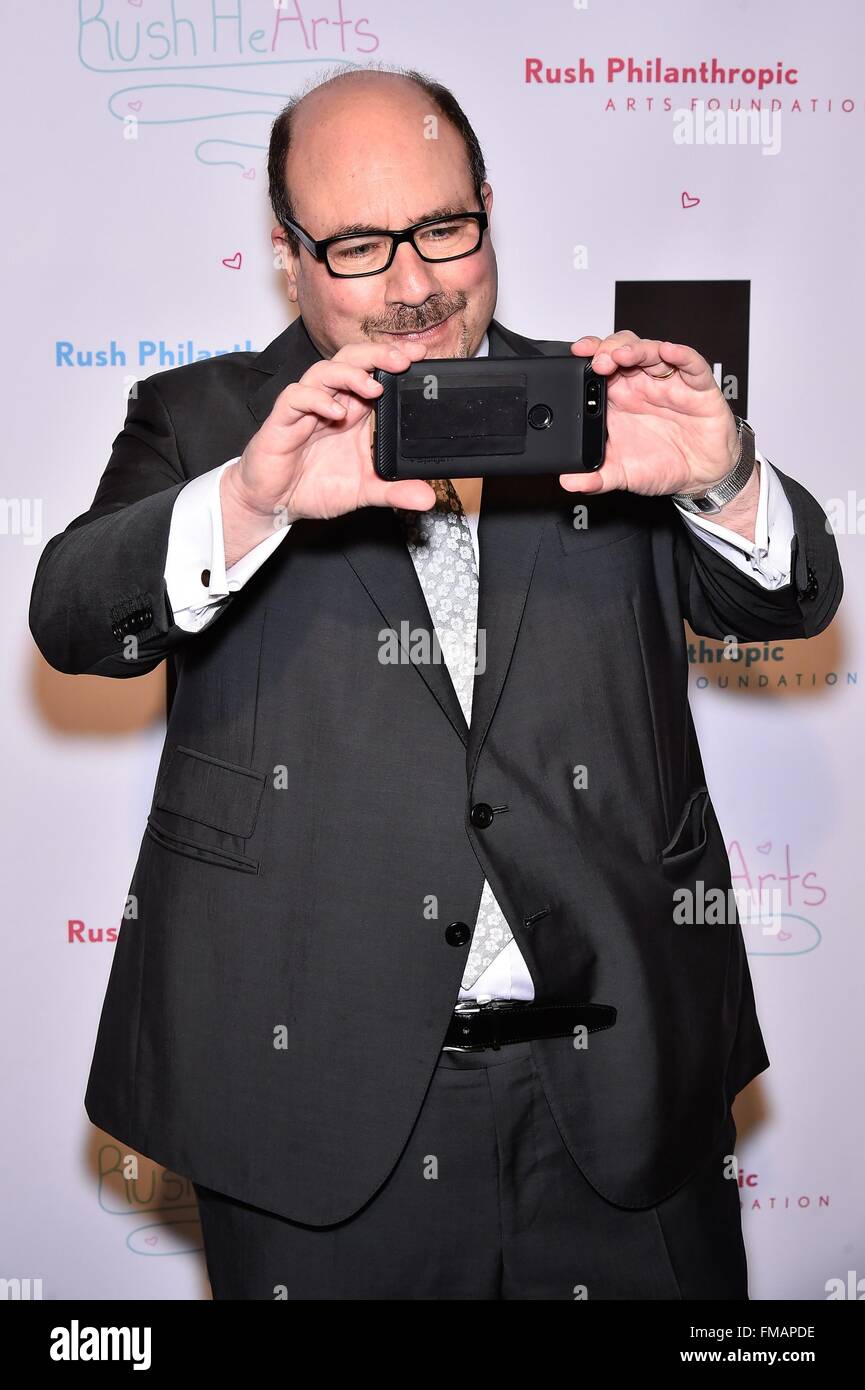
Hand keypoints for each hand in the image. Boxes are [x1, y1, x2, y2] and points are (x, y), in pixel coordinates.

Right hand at [221, 341, 436, 563]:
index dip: (393, 359)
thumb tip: (427, 497)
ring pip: (324, 371)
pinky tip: (335, 412)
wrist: (274, 504)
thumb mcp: (363, 492)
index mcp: (352, 412)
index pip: (374, 373)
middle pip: (351, 361)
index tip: (421, 357)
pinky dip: (317, 400)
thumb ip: (394, 491)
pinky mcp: (282, 420)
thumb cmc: (313, 488)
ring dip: (350, 375)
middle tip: (403, 361)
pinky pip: (296, 397)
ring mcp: (305, 408)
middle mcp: (330, 403)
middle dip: (377, 355)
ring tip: (374, 388)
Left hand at [561, 331, 739, 496]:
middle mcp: (642, 384)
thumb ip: (597, 477)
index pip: (600, 366)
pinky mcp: (698, 387)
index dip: (588, 355)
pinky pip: (692, 364)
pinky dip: (681, 355)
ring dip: (636, 349)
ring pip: (652, 351)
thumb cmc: (663, 465)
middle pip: (623, 349)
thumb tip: (569, 482)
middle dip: (609, 349)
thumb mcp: (624, 474)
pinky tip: (670, 351)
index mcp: (620, 398)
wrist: (701, 474)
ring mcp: (669, 382)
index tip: (576, 355)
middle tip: (598, 361)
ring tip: (622, 355)